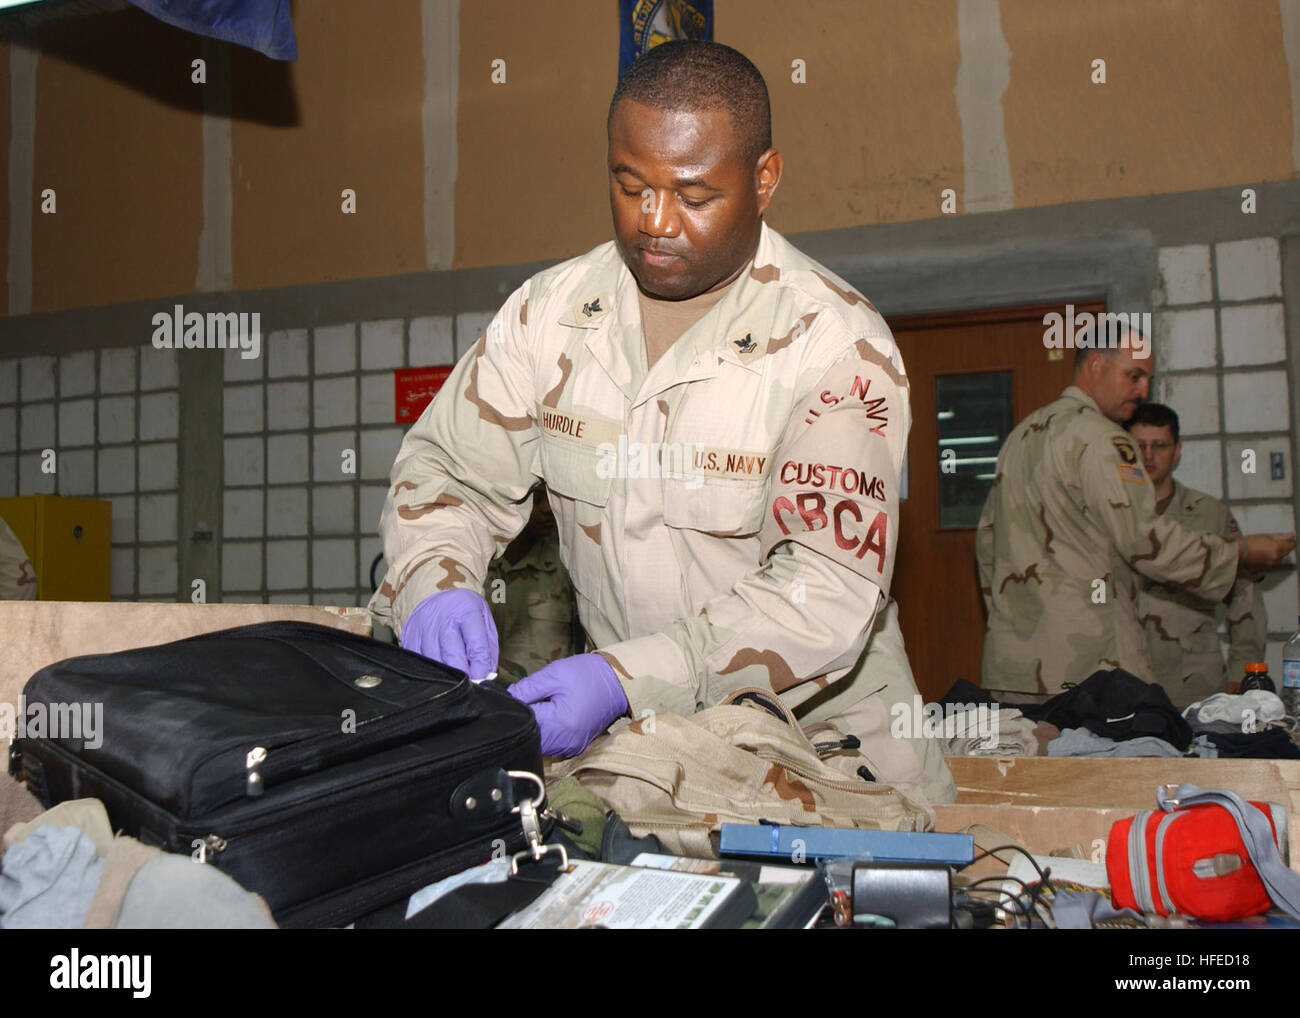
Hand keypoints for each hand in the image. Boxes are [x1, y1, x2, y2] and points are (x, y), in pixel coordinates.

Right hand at [400, 589, 498, 681]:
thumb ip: (487, 649)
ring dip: (445, 676)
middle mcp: (443, 618)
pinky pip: (418, 661)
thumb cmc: (464, 611)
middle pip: (451, 653)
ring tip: (455, 682)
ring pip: (434, 660)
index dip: (480, 666)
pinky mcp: (410, 637)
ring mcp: (424, 628)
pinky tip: (438, 673)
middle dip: (462, 674)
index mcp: (466, 611)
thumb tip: (486, 675)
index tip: (482, 678)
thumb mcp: (483, 621)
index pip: (476, 644)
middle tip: (469, 686)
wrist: (435, 593)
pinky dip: (429, 671)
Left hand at [508, 654, 628, 757]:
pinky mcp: (575, 747)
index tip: (511, 698)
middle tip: (524, 701)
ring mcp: (571, 747)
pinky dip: (545, 732)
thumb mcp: (553, 674)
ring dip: (533, 728)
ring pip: (539, 743)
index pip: (523, 723)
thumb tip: (506, 698)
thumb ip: (526, 688)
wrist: (617, 683)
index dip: (514, 709)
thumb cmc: (586, 675)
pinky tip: (548, 716)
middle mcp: (565, 741)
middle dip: (522, 721)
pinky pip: (551, 744)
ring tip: (538, 707)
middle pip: (529, 737)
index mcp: (560, 722)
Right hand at [1240, 533, 1296, 568]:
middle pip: (1287, 552)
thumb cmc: (1249, 541)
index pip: (1292, 545)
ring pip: (1281, 557)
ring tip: (1267, 548)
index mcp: (1278, 547)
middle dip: (1284, 547)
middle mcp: (1277, 557)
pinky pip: (1274, 562)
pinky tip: (1264, 554)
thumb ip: (1281, 536)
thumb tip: (1291, 535)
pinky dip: (1272, 558)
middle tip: (1275, 542)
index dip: (1289, 541)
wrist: (1237, 552)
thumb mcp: (1266, 536)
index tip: (1286, 539)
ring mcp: (1272, 563)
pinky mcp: (1267, 567)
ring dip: (1278, 553)